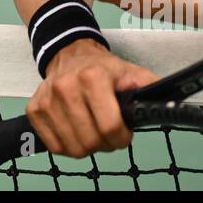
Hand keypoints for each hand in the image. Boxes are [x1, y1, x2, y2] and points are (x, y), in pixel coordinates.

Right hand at [26, 39, 158, 156]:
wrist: (70, 55)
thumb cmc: (102, 69)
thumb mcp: (130, 72)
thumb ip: (148, 86)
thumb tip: (167, 102)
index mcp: (92, 77)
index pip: (110, 127)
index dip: (121, 138)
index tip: (124, 134)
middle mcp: (66, 87)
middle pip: (91, 141)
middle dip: (105, 143)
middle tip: (109, 132)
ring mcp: (47, 99)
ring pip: (73, 148)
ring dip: (87, 146)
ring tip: (92, 130)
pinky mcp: (35, 110)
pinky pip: (54, 147)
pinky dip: (68, 145)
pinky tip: (75, 130)